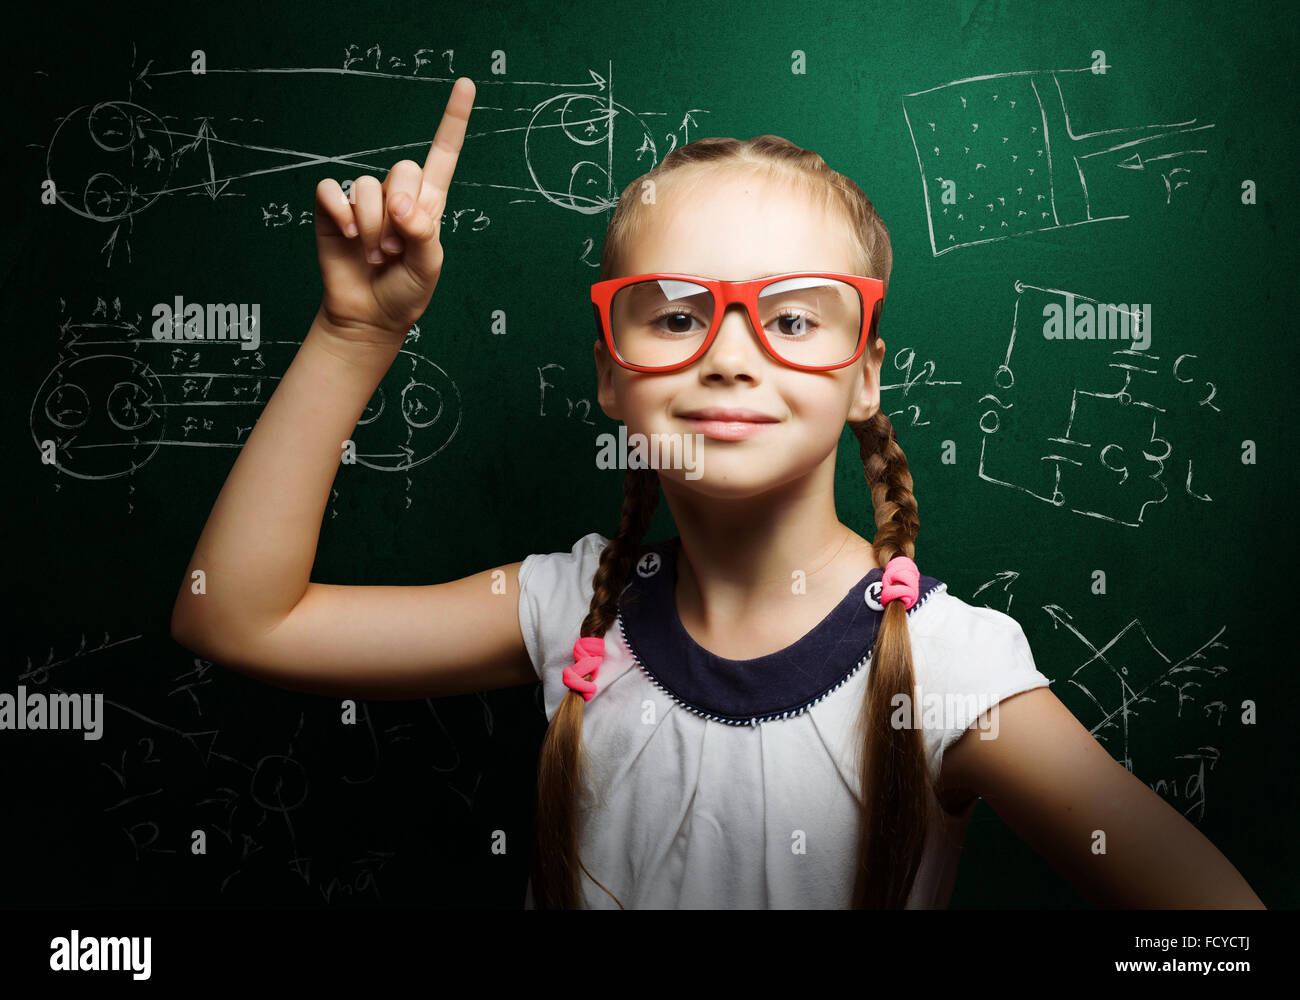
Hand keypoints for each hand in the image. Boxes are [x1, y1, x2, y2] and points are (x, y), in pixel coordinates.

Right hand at [312, 76, 474, 343]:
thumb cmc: (405, 290)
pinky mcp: (334, 208)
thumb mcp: (427, 265)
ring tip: (375, 254)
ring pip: (366, 186)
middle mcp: (397, 194)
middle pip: (402, 169)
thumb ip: (422, 232)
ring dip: (371, 226)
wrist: (370, 315)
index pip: (443, 154)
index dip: (453, 119)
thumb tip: (400, 203)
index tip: (466, 84)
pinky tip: (347, 236)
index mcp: (429, 203)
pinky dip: (340, 212)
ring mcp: (364, 200)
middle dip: (399, 214)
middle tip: (394, 250)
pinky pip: (331, 190)